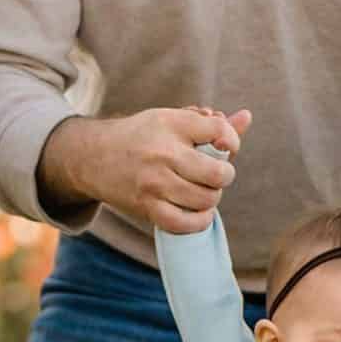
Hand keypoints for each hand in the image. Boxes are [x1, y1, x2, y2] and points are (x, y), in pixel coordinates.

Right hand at [98, 104, 251, 233]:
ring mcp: (154, 183)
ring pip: (206, 200)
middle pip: (219, 173)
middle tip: (214, 174)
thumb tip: (248, 118)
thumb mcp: (172, 120)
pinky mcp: (146, 207)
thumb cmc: (142, 136)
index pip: (220, 132)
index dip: (232, 142)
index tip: (224, 147)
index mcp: (171, 123)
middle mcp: (163, 152)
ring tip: (202, 191)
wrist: (92, 156)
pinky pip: (185, 223)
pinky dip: (200, 221)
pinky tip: (198, 212)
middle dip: (224, 175)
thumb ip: (212, 123)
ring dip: (211, 198)